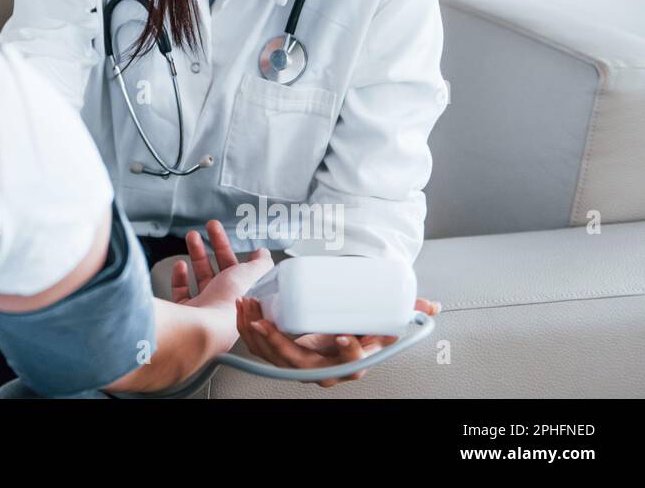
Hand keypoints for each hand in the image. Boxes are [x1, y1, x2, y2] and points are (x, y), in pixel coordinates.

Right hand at [169, 219, 272, 310]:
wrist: (199, 328)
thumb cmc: (226, 306)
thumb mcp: (251, 277)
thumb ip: (261, 264)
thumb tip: (264, 254)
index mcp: (243, 299)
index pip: (242, 272)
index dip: (238, 254)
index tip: (231, 237)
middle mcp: (224, 306)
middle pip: (221, 271)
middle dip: (216, 245)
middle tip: (211, 226)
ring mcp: (204, 310)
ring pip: (201, 278)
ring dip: (197, 255)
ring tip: (192, 236)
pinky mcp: (185, 313)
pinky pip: (182, 293)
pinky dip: (180, 277)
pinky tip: (180, 265)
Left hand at [236, 296, 442, 386]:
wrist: (337, 334)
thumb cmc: (356, 330)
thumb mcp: (381, 322)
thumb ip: (404, 312)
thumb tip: (432, 305)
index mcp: (349, 363)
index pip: (350, 363)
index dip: (348, 351)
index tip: (343, 334)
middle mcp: (322, 369)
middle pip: (298, 363)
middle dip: (278, 343)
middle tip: (267, 321)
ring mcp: (299, 362)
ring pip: (273, 356)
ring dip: (256, 334)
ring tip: (248, 307)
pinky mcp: (280, 354)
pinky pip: (260, 348)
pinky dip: (248, 330)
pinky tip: (242, 310)